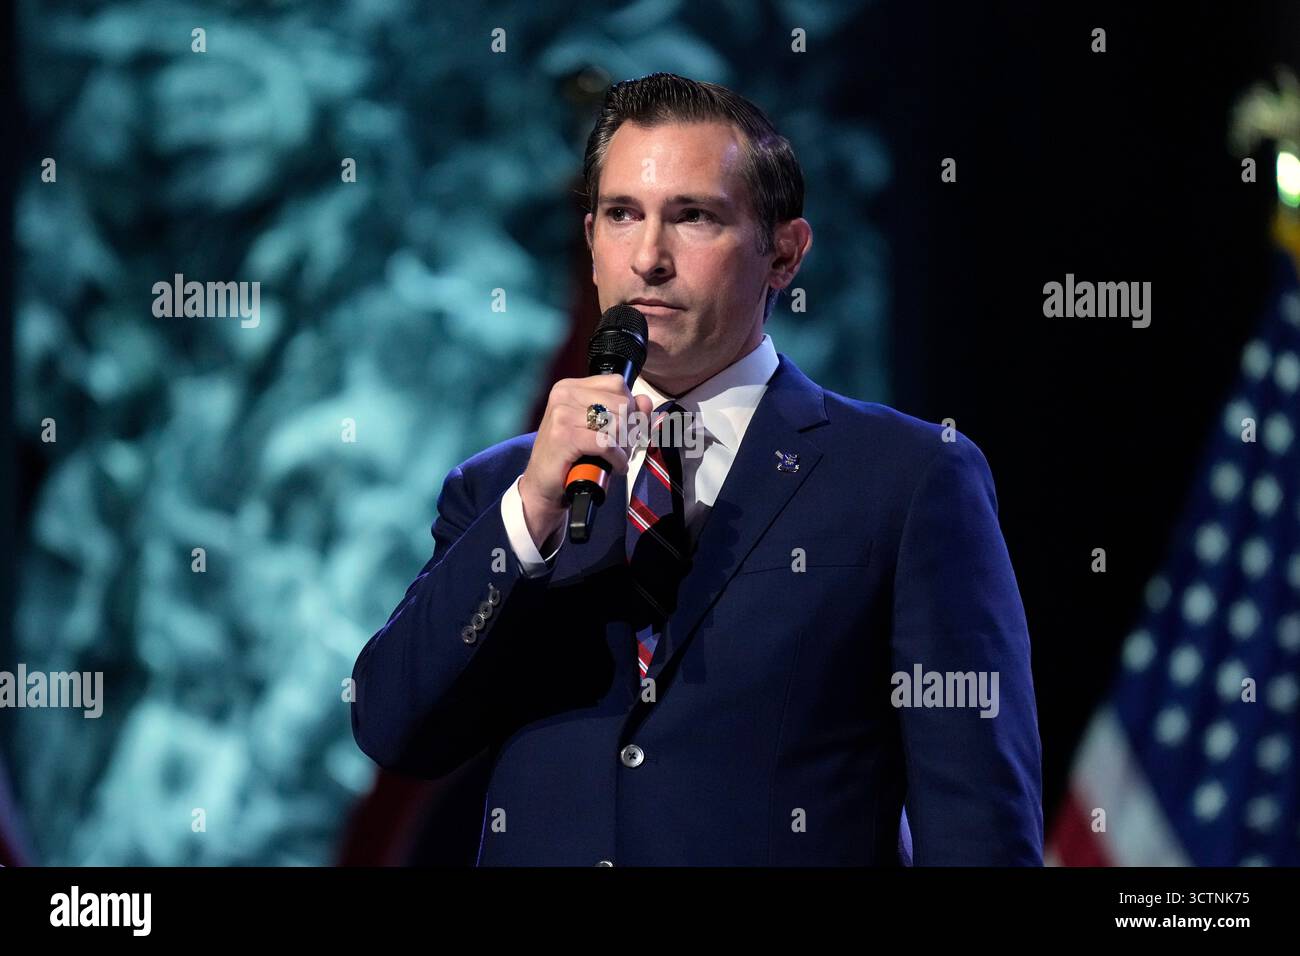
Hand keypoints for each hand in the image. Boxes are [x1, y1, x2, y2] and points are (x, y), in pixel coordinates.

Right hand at [519, 374, 653, 549]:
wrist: (542, 486)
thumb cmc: (570, 457)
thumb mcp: (598, 428)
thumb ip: (625, 412)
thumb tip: (645, 401)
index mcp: (570, 387)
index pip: (617, 384)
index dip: (630, 408)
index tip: (626, 429)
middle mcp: (564, 394)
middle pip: (622, 404)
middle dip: (629, 431)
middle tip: (621, 449)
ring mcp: (562, 414)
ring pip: (617, 423)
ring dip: (624, 447)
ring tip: (616, 458)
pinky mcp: (564, 436)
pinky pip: (607, 443)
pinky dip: (617, 459)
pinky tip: (614, 467)